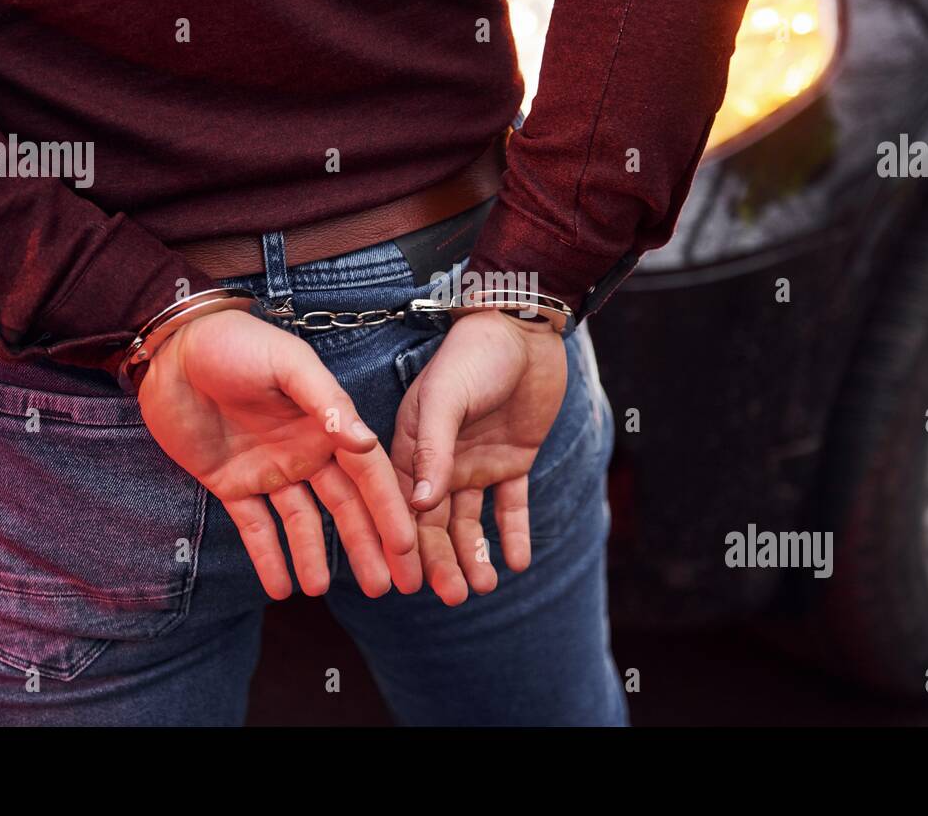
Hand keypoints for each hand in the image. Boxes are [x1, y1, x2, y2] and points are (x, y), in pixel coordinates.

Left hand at [138, 309, 420, 599]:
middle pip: (344, 507)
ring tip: (320, 590)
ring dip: (314, 556)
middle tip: (385, 587)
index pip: (368, 474)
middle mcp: (305, 451)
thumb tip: (363, 442)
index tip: (406, 545)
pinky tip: (280, 588)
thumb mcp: (286, 364)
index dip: (388, 510)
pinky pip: (255, 527)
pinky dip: (268, 557)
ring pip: (303, 523)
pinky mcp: (231, 483)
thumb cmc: (235, 343)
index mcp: (326, 424)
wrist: (171, 348)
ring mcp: (270, 470)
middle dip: (366, 546)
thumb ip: (325, 401)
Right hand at [392, 310, 565, 604]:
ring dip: (474, 556)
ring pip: (470, 522)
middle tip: (451, 598)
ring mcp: (476, 462)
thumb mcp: (446, 398)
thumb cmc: (474, 354)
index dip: (403, 543)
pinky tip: (517, 563)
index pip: (401, 505)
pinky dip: (513, 535)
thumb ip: (432, 450)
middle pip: (436, 522)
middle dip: (441, 561)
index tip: (406, 582)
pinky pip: (511, 507)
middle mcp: (439, 461)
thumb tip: (420, 507)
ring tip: (483, 589)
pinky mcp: (512, 461)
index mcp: (410, 445)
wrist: (526, 330)